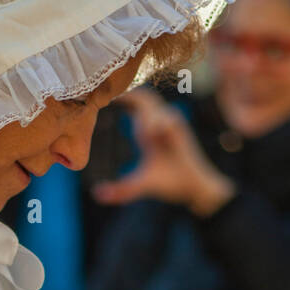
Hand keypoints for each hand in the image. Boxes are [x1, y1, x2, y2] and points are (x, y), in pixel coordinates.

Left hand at [91, 88, 235, 213]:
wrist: (192, 188)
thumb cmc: (169, 182)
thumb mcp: (141, 184)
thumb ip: (122, 189)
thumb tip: (97, 195)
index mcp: (148, 131)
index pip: (137, 102)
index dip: (123, 95)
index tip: (104, 95)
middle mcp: (159, 124)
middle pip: (144, 96)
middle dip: (129, 94)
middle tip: (111, 97)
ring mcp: (172, 125)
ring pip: (153, 105)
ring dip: (140, 107)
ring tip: (127, 116)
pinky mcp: (182, 132)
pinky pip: (168, 121)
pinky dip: (157, 125)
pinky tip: (150, 134)